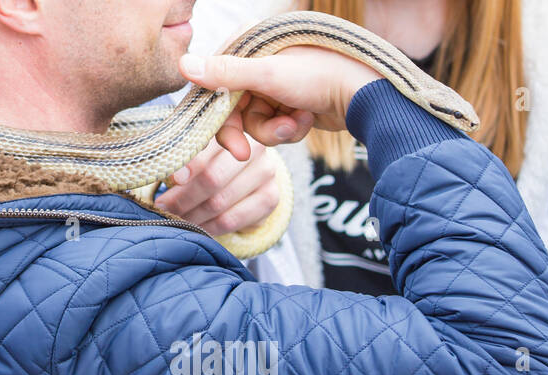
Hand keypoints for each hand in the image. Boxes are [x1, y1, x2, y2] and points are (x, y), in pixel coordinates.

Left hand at [154, 138, 280, 234]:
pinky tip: (197, 229)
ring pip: (220, 202)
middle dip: (183, 198)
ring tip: (176, 220)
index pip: (206, 148)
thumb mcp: (197, 154)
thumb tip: (175, 178)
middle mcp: (254, 147)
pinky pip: (232, 219)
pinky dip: (210, 228)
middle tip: (163, 207)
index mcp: (232, 128)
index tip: (174, 182)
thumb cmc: (212, 163)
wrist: (245, 182)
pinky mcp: (270, 198)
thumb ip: (184, 159)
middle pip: (212, 178)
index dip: (189, 166)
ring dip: (192, 216)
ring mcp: (266, 172)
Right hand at [179, 47, 381, 160]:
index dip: (215, 120)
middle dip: (252, 130)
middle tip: (248, 154)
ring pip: (256, 124)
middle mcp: (258, 65)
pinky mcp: (289, 104)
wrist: (364, 94)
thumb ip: (225, 73)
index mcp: (248, 47)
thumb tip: (183, 65)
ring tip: (298, 121)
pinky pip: (276, 128)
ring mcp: (274, 86)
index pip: (214, 87)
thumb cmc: (320, 74)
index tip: (225, 145)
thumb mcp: (268, 74)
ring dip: (276, 131)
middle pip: (234, 112)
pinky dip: (290, 129)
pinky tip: (307, 119)